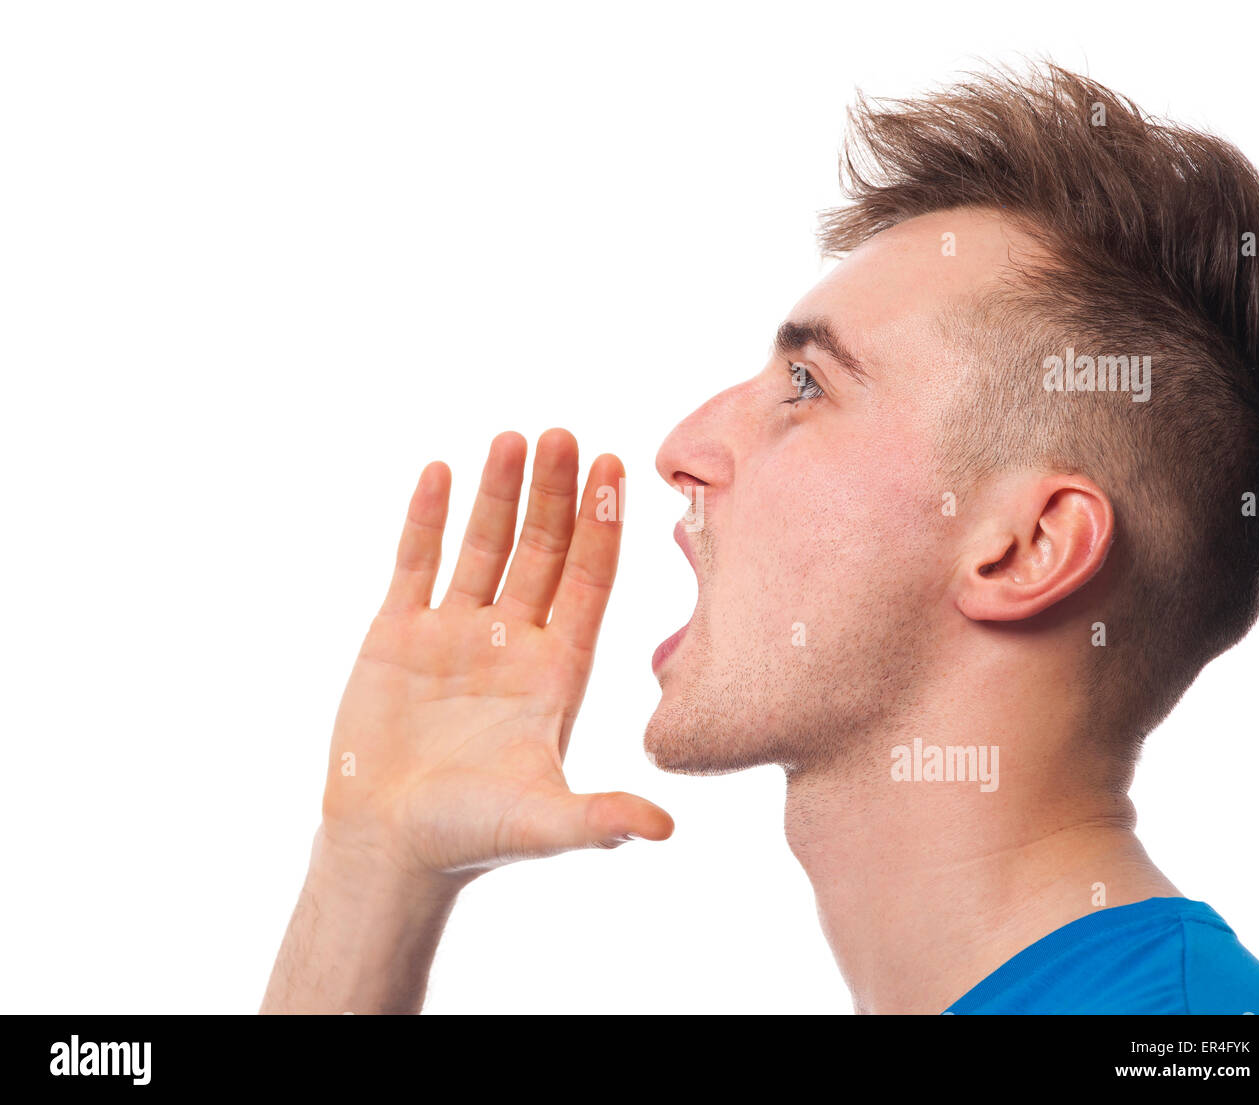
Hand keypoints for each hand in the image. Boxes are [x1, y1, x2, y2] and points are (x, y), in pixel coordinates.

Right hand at [320, 429, 672, 884]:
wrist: (387, 848)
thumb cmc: (469, 838)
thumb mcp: (540, 823)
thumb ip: (599, 819)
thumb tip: (667, 830)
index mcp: (558, 672)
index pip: (589, 582)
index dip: (602, 526)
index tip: (616, 467)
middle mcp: (514, 642)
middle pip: (542, 551)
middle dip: (555, 495)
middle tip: (564, 436)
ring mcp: (456, 633)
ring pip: (484, 546)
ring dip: (498, 494)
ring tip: (512, 438)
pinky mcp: (399, 633)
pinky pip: (416, 563)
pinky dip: (427, 519)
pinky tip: (440, 472)